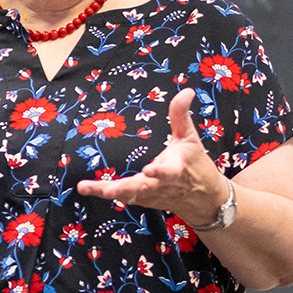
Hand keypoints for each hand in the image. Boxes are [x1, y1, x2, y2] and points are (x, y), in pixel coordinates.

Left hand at [74, 88, 226, 225]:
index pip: (168, 171)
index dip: (159, 172)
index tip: (149, 169)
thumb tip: (186, 90)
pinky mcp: (143, 201)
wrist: (206, 199)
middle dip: (123, 189)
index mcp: (175, 169)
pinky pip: (124, 197)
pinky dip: (104, 194)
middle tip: (107, 189)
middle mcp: (161, 185)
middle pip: (141, 188)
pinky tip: (88, 189)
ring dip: (106, 192)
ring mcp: (151, 195)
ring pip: (128, 195)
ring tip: (86, 188)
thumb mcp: (189, 138)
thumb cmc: (196, 164)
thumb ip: (181, 115)